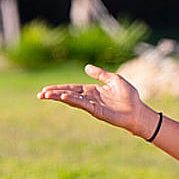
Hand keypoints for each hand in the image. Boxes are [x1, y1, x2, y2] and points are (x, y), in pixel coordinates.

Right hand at [37, 64, 154, 136]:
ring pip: (72, 100)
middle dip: (54, 94)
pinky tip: (64, 98)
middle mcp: (90, 98)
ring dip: (59, 97)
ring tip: (46, 96)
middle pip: (68, 94)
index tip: (46, 89)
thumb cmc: (129, 96)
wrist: (138, 110)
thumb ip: (100, 74)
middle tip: (40, 94)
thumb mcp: (113, 79)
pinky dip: (73, 100)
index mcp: (92, 90)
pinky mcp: (97, 111)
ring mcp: (92, 105)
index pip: (72, 88)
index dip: (59, 88)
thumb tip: (86, 67)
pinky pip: (83, 104)